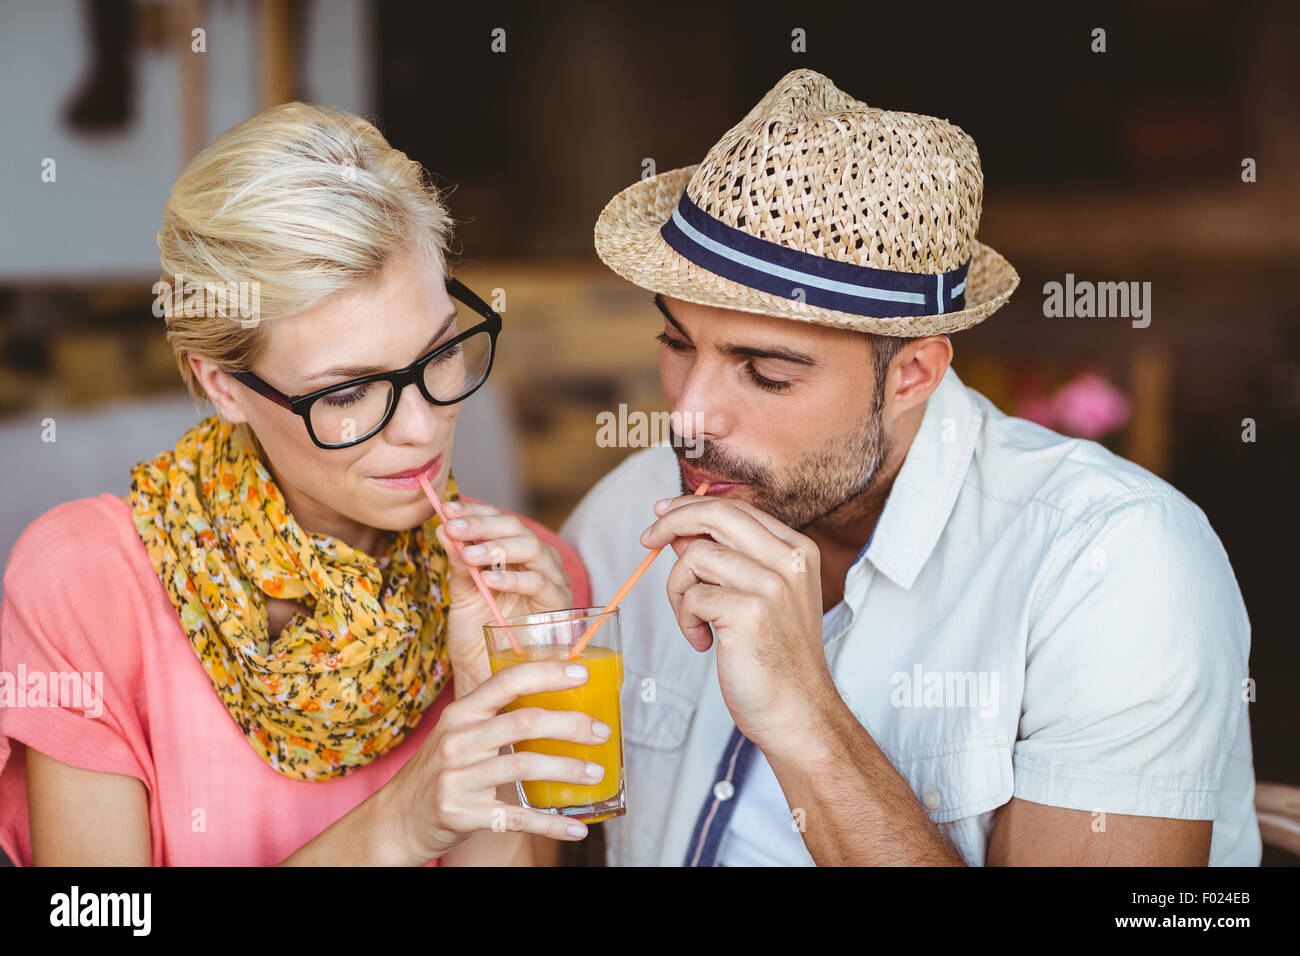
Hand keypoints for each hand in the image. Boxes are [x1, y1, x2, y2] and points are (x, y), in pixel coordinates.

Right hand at [384, 658, 609, 862]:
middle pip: (524, 722)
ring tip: (596, 774)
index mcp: (461, 713)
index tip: (582, 674)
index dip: (547, 673)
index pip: (507, 681)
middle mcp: (458, 740)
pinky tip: (577, 826)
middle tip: (601, 731)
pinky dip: (552, 823)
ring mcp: (458, 778)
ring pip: (525, 767)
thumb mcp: (459, 735)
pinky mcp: (462, 813)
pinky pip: (516, 818)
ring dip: (568, 770)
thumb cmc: (439, 772)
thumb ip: (496, 718)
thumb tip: (556, 705)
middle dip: (570, 724)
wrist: (396, 820)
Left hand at [434, 501, 572, 695]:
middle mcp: (535, 562)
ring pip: (533, 549)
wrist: (489, 679)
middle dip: (483, 525)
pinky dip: (515, 579)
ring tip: (469, 554)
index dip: (475, 512)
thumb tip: (444, 526)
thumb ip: (458, 563)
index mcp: (512, 554)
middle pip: (516, 528)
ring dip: (499, 547)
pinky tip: (490, 579)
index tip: (446, 510)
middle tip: (454, 527)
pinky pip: (541, 584)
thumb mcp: (462, 594)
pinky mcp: (559, 606)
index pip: (498, 520)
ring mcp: (551, 581)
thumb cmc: (478, 637)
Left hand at [639, 494, 831, 748]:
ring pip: (694, 557)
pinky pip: (691, 597)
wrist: (798, 712)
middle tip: (647, 540)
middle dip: (670, 522)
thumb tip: (680, 532)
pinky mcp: (749, 611)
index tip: (662, 515)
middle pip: (714, 514)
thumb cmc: (776, 659)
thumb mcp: (761, 597)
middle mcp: (788, 560)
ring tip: (694, 622)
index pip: (735, 507)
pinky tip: (703, 643)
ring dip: (679, 591)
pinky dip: (685, 621)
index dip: (691, 506)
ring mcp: (771, 584)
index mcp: (796, 550)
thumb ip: (729, 561)